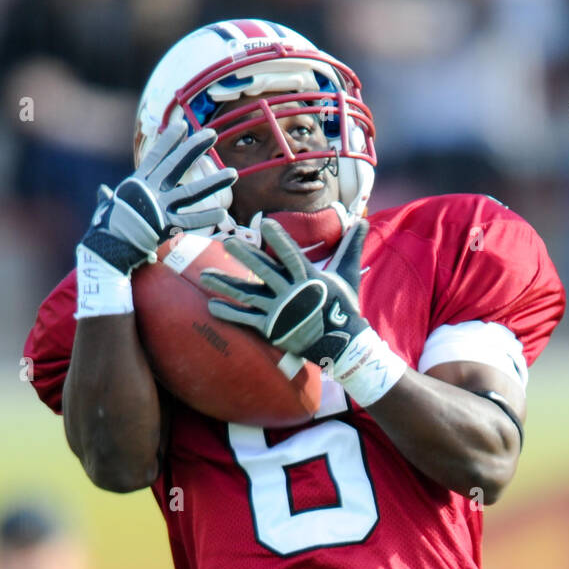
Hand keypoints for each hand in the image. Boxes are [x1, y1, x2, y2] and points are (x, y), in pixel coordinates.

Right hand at [80, 122, 237, 276]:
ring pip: (193, 192)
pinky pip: (192, 222)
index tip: (183, 126)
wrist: (107, 247)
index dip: (170, 140)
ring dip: (214, 182)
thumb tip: (103, 192)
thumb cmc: (106, 227)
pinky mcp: (167, 227)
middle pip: (178, 164)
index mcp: (138, 182)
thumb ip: (107, 197)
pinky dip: (207, 218)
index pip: (156, 155)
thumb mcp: (106, 206)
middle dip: (195, 147)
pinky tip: (224, 214)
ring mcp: (161, 208)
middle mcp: (152, 190)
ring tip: (233, 174)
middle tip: (212, 133)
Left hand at [201, 217, 369, 367]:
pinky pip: (246, 319)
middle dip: (245, 257)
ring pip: (248, 295)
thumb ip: (350, 247)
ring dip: (225, 284)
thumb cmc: (344, 308)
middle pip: (264, 272)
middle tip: (227, 242)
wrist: (343, 346)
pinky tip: (211, 305)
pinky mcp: (272, 329)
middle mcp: (292, 294)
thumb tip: (363, 222)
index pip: (291, 255)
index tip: (264, 224)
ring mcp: (280, 312)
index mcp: (309, 278)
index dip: (278, 239)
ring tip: (204, 276)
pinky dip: (229, 313)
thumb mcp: (347, 275)